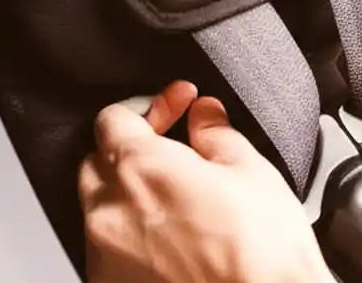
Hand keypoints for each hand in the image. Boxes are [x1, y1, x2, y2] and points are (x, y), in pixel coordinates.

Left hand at [79, 81, 330, 282]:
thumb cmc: (262, 254)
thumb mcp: (251, 171)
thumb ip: (216, 133)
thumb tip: (205, 115)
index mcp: (140, 168)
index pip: (113, 117)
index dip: (149, 107)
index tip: (177, 107)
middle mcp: (109, 210)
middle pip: (99, 161)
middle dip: (134, 151)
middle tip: (175, 153)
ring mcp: (105, 254)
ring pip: (101, 208)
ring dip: (130, 196)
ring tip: (177, 202)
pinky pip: (108, 249)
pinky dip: (131, 238)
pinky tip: (172, 241)